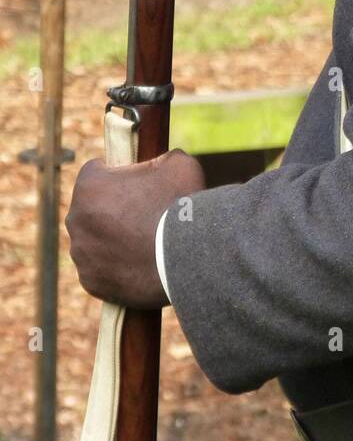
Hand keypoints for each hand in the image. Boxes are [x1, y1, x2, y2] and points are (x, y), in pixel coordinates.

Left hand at [66, 149, 205, 308]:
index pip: (95, 170)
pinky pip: (99, 269)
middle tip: (143, 214)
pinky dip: (115, 266)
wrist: (188, 257)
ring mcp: (81, 254)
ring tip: (144, 242)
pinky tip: (139, 263)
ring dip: (111, 238)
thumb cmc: (181, 205)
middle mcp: (76, 220)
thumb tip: (160, 163)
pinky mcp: (90, 281)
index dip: (118, 174)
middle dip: (111, 208)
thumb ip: (160, 158)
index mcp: (89, 186)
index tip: (137, 183)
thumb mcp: (177, 164)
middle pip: (90, 208)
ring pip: (93, 240)